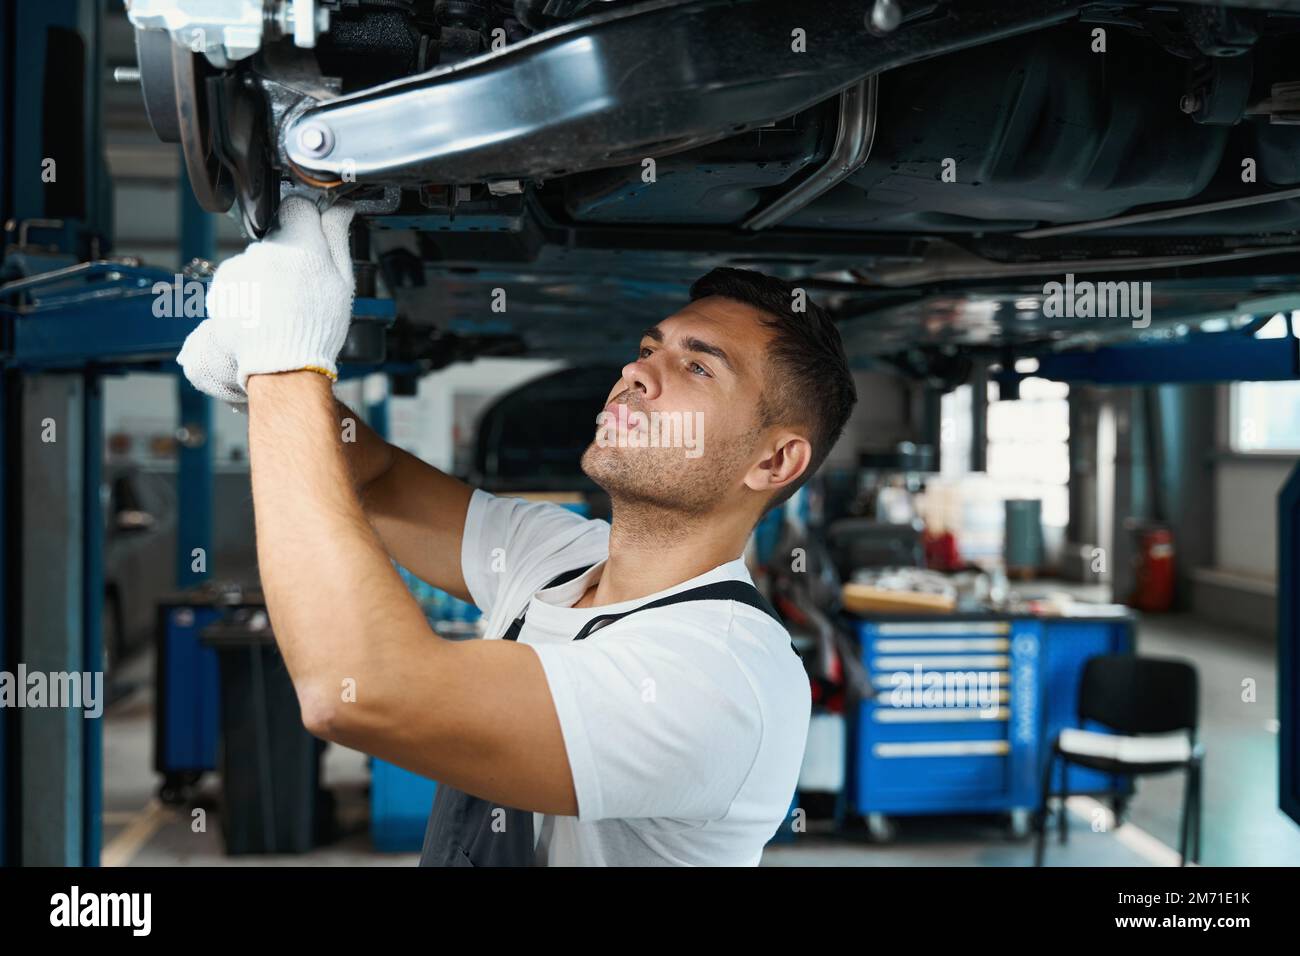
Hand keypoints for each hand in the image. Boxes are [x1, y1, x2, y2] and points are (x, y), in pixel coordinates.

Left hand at [177, 195, 355, 398]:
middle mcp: (264, 249)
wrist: (281, 367)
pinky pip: (238, 279)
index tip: (312, 240)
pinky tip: (262, 313)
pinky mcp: (221, 285)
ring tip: (281, 306)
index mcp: (299, 244)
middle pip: (276, 237)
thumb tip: (339, 209)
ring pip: (256, 259)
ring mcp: (239, 266)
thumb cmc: (317, 328)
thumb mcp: (342, 283)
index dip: (307, 222)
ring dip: (266, 275)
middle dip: (288, 255)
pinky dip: (248, 291)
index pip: (297, 207)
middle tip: (301, 288)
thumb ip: (337, 238)